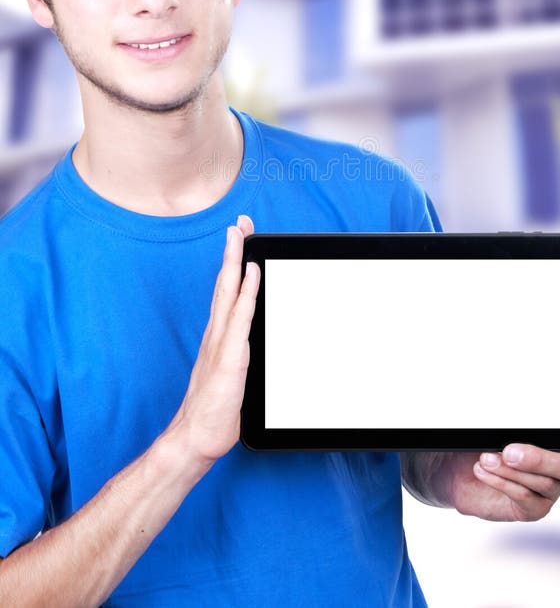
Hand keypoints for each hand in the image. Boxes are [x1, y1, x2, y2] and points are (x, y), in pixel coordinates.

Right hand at [167, 214, 259, 472]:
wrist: (195, 439)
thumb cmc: (216, 411)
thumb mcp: (236, 377)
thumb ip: (244, 355)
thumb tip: (260, 344)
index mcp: (220, 337)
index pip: (229, 292)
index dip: (234, 264)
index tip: (241, 239)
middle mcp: (218, 334)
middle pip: (226, 284)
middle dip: (233, 252)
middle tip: (239, 223)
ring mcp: (221, 344)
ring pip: (230, 294)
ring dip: (237, 262)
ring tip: (241, 235)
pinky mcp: (228, 358)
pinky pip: (240, 319)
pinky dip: (247, 293)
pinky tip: (253, 274)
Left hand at [447, 427, 559, 521]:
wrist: (455, 467)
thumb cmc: (480, 439)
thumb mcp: (492, 424)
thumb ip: (507, 417)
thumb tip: (505, 407)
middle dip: (539, 459)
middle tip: (508, 452)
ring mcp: (548, 489)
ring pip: (545, 483)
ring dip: (511, 470)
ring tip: (484, 459)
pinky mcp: (532, 508)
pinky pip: (526, 499)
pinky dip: (502, 482)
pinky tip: (482, 470)